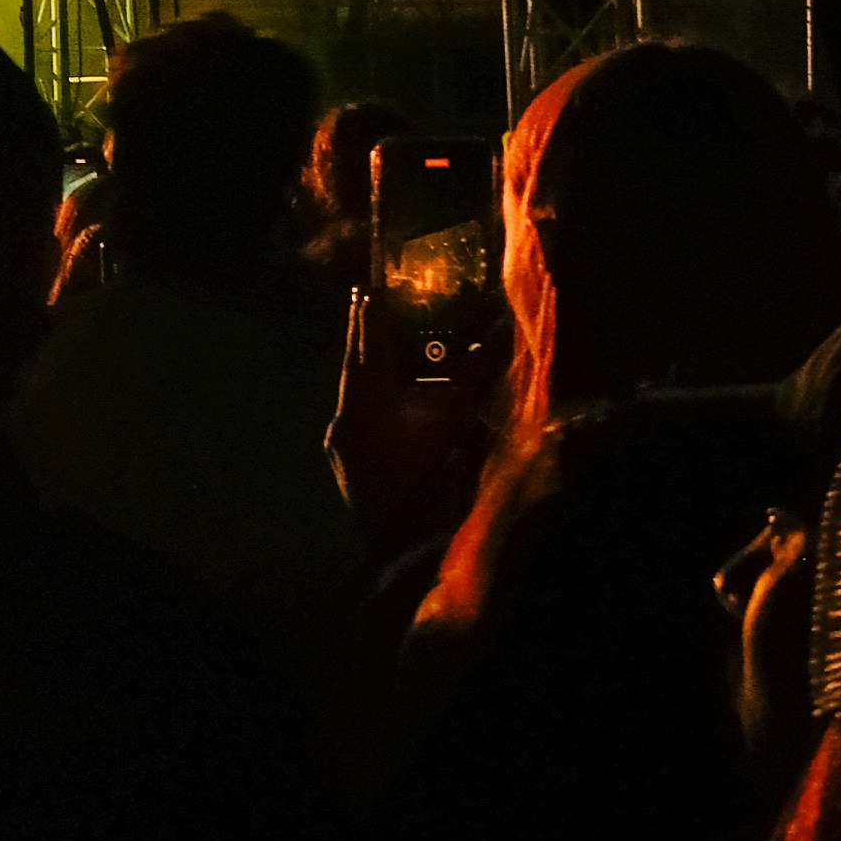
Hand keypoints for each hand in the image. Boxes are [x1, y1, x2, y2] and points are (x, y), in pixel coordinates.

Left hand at [333, 282, 502, 561]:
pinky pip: (354, 413)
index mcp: (364, 410)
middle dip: (364, 334)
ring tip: (376, 333)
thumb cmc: (434, 491)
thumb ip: (475, 385)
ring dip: (366, 364)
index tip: (372, 287)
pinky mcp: (344, 458)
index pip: (367, 352)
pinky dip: (368, 394)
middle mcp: (343, 423)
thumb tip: (501, 343)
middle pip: (354, 368)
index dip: (371, 319)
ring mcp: (340, 444)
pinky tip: (384, 388)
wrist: (407, 553)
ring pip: (352, 391)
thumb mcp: (456, 431)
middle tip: (366, 295)